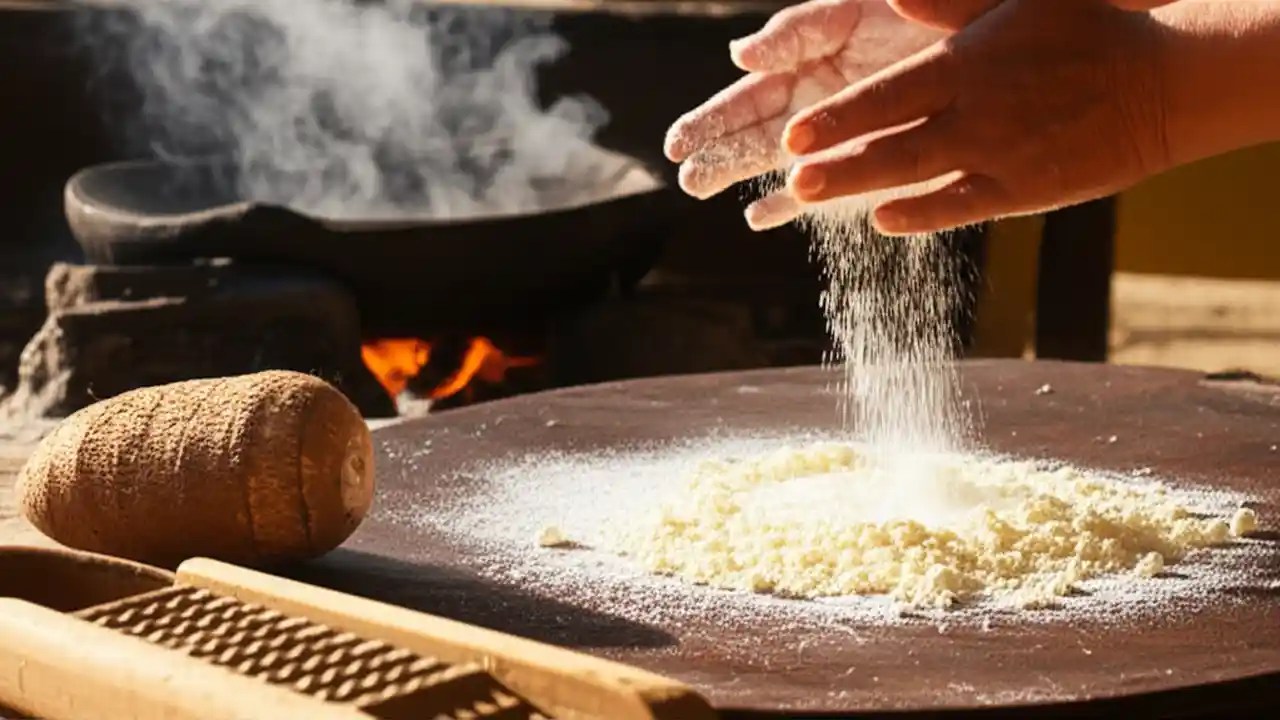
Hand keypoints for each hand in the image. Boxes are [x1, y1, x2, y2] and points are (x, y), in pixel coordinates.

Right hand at [663, 1, 975, 214]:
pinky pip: (826, 185)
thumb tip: (743, 54)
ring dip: (739, 173)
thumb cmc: (941, 9)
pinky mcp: (871, 155)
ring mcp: (845, 126)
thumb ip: (806, 25)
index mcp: (817, 50)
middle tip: (681, 172)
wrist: (1005, 34)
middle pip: (757, 125)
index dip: (715, 116)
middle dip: (716, 148)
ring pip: (781, 156)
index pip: (754, 88)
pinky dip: (792, 202)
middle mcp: (824, 91)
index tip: (680, 141)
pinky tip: (759, 217)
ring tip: (698, 188)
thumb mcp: (864, 8)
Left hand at [776, 0, 1171, 235]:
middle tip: (790, 176)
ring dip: (857, 185)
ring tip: (809, 195)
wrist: (1162, 81)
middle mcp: (976, 110)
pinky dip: (920, 214)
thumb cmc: (1085, 31)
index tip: (795, 135)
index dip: (837, 118)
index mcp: (968, 62)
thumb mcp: (1014, 4)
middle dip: (834, 160)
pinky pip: (960, 207)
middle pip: (888, 140)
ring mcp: (997, 153)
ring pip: (913, 174)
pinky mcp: (1023, 190)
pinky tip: (883, 219)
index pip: (885, 95)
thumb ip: (946, 6)